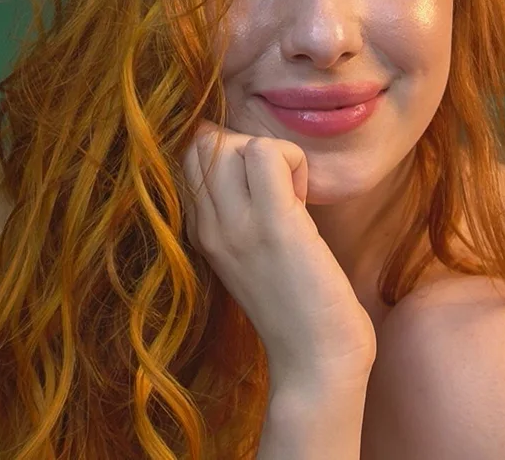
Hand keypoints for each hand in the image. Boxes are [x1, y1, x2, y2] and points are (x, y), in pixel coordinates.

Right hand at [180, 120, 376, 388]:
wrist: (315, 361)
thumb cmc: (297, 306)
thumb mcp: (251, 254)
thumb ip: (241, 213)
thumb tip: (256, 163)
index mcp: (200, 233)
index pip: (189, 159)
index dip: (231, 158)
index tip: (262, 192)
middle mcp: (208, 227)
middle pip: (202, 144)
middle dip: (246, 148)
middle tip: (279, 189)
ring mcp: (237, 226)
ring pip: (229, 143)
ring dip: (272, 153)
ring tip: (292, 196)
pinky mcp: (274, 226)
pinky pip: (267, 152)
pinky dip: (293, 160)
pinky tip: (304, 200)